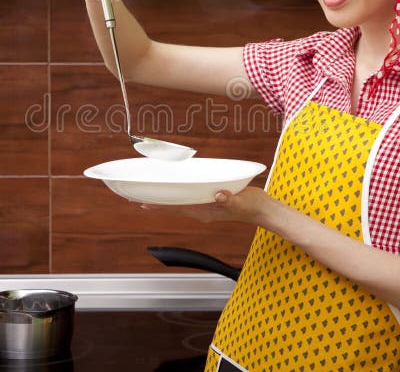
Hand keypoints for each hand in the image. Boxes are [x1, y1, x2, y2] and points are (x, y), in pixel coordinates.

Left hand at [141, 186, 275, 224]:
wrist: (261, 209)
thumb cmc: (251, 206)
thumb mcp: (240, 201)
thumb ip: (229, 199)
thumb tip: (217, 194)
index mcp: (204, 211)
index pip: (177, 208)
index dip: (160, 205)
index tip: (143, 202)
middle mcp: (201, 210)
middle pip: (174, 206)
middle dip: (158, 202)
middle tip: (138, 197)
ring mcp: (205, 206)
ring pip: (181, 203)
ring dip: (167, 198)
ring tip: (151, 194)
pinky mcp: (210, 201)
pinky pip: (190, 198)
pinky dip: (180, 193)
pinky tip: (176, 188)